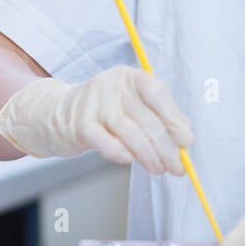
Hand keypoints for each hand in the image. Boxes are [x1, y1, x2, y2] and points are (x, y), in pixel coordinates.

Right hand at [0, 66, 193, 174]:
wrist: (58, 114)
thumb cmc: (103, 111)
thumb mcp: (130, 105)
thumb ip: (157, 115)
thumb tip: (186, 133)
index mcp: (128, 77)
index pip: (156, 93)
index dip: (174, 117)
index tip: (187, 140)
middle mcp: (111, 85)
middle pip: (146, 119)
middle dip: (166, 146)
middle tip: (177, 166)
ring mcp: (93, 103)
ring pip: (130, 133)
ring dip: (149, 155)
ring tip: (159, 169)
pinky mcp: (80, 124)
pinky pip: (107, 143)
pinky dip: (121, 154)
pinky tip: (130, 160)